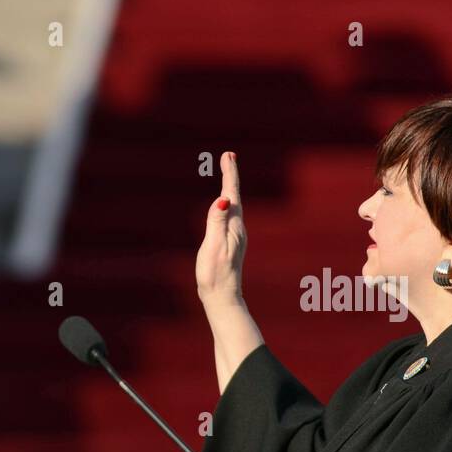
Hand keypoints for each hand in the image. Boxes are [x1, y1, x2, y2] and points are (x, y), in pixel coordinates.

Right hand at [195, 152, 246, 308]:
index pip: (231, 193)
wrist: (222, 296)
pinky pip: (228, 215)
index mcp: (233, 225)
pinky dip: (226, 203)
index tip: (228, 155)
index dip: (229, 173)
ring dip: (229, 188)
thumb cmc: (215, 274)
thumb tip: (222, 199)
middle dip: (231, 175)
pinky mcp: (229, 243)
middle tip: (228, 157)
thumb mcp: (214, 246)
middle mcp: (237, 228)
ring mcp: (234, 236)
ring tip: (227, 175)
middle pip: (234, 195)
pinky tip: (224, 205)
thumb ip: (216, 222)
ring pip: (232, 205)